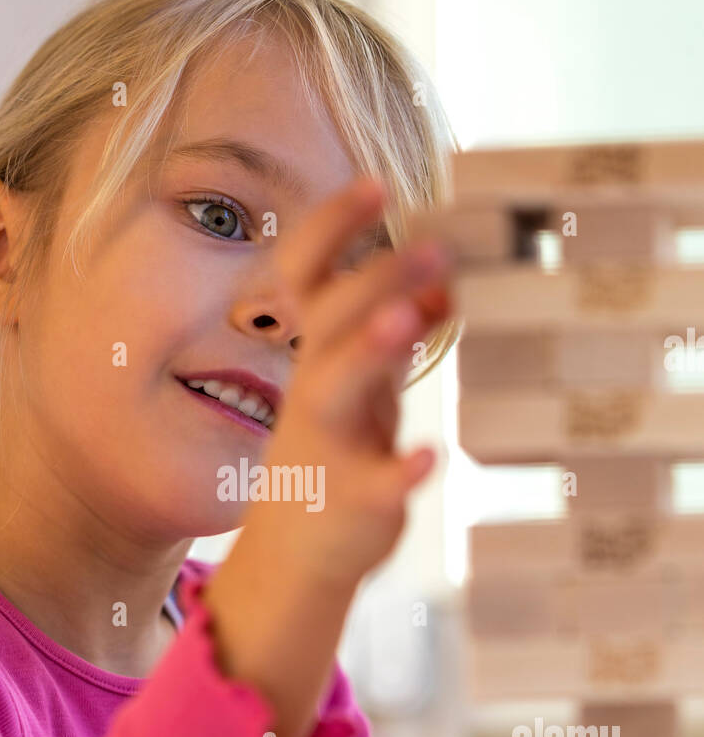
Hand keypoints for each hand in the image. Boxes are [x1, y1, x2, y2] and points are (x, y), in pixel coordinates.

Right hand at [202, 177, 451, 736]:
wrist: (296, 552)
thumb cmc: (336, 452)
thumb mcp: (363, 386)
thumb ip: (395, 332)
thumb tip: (441, 284)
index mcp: (316, 356)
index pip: (308, 276)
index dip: (334, 228)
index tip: (375, 184)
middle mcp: (314, 392)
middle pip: (330, 322)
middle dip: (375, 280)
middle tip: (435, 246)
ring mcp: (327, 446)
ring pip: (334, 390)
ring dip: (370, 351)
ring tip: (410, 318)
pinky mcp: (353, 503)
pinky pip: (373, 485)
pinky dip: (401, 470)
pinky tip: (432, 456)